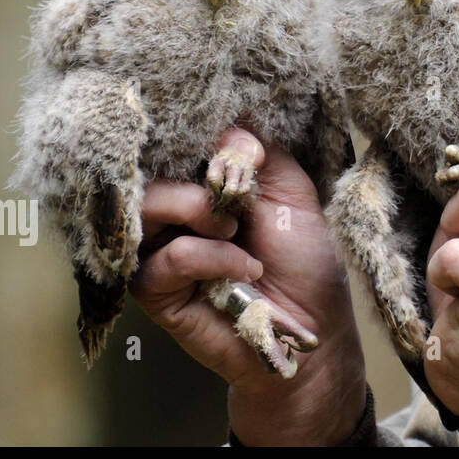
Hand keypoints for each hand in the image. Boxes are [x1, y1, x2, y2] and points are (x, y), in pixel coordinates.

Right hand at [128, 127, 366, 444]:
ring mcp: (160, 253)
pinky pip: (167, 257)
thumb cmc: (304, 264)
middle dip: (197, 175)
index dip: (204, 139)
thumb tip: (232, 126)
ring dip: (196, 209)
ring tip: (235, 229)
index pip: (178, 146)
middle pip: (150, 170)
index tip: (242, 149)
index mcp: (204, 187)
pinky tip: (244, 269)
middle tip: (236, 198)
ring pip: (146, 208)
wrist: (312, 331)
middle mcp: (175, 216)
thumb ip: (264, 156)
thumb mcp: (294, 196)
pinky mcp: (157, 293)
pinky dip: (210, 256)